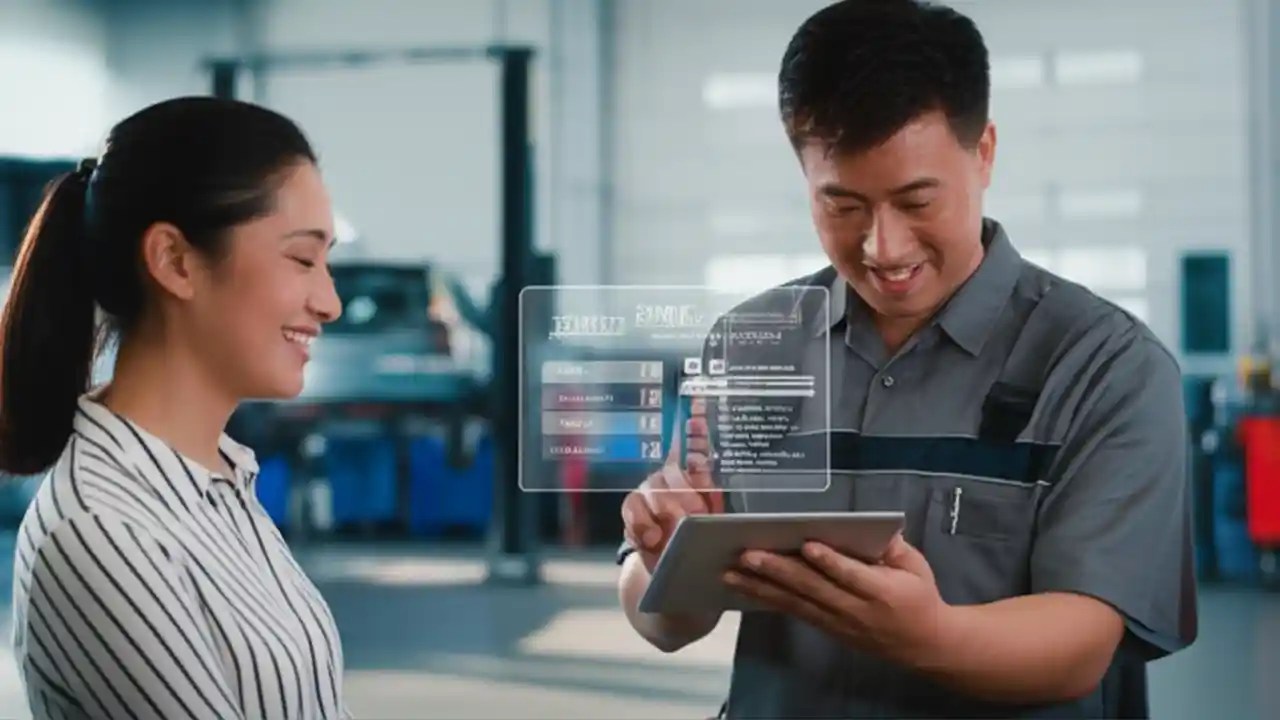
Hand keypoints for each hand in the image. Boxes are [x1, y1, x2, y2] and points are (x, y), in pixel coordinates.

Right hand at [621, 397, 722, 573]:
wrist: (668, 563)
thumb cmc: (695, 537)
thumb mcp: (713, 517)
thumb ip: (712, 493)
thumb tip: (707, 469)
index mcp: (693, 474)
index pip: (693, 443)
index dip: (696, 427)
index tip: (698, 412)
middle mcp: (668, 475)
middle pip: (672, 471)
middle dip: (685, 494)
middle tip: (696, 515)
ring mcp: (648, 490)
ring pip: (653, 489)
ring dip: (666, 510)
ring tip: (676, 530)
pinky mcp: (632, 508)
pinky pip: (633, 508)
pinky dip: (643, 524)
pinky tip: (653, 538)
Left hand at [724, 534, 951, 667]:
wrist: (925, 645)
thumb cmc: (920, 597)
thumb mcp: (916, 567)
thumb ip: (893, 547)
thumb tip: (871, 525)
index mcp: (882, 592)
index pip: (851, 575)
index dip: (829, 561)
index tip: (806, 544)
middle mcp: (855, 610)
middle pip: (813, 589)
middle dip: (778, 570)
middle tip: (748, 555)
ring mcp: (838, 622)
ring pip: (796, 603)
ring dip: (762, 587)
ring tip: (732, 574)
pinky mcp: (828, 629)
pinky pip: (796, 612)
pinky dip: (770, 600)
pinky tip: (747, 589)